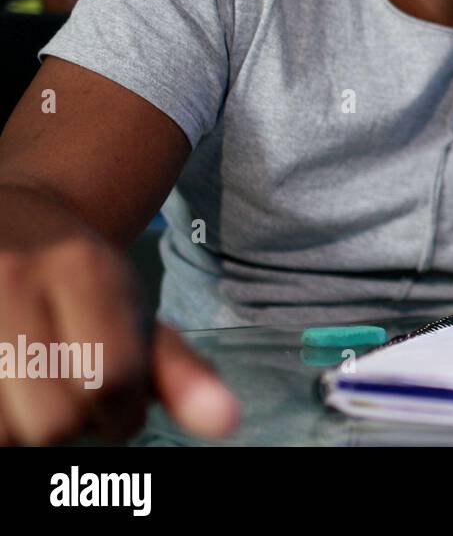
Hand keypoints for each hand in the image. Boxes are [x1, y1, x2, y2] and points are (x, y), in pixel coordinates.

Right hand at [0, 236, 239, 444]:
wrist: (8, 220)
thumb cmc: (80, 284)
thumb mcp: (135, 314)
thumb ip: (182, 372)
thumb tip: (227, 424)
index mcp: (83, 268)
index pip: (111, 378)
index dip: (123, 415)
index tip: (120, 408)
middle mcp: (14, 276)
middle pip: (53, 420)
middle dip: (73, 426)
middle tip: (70, 396)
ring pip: (2, 434)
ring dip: (24, 431)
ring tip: (31, 391)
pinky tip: (7, 393)